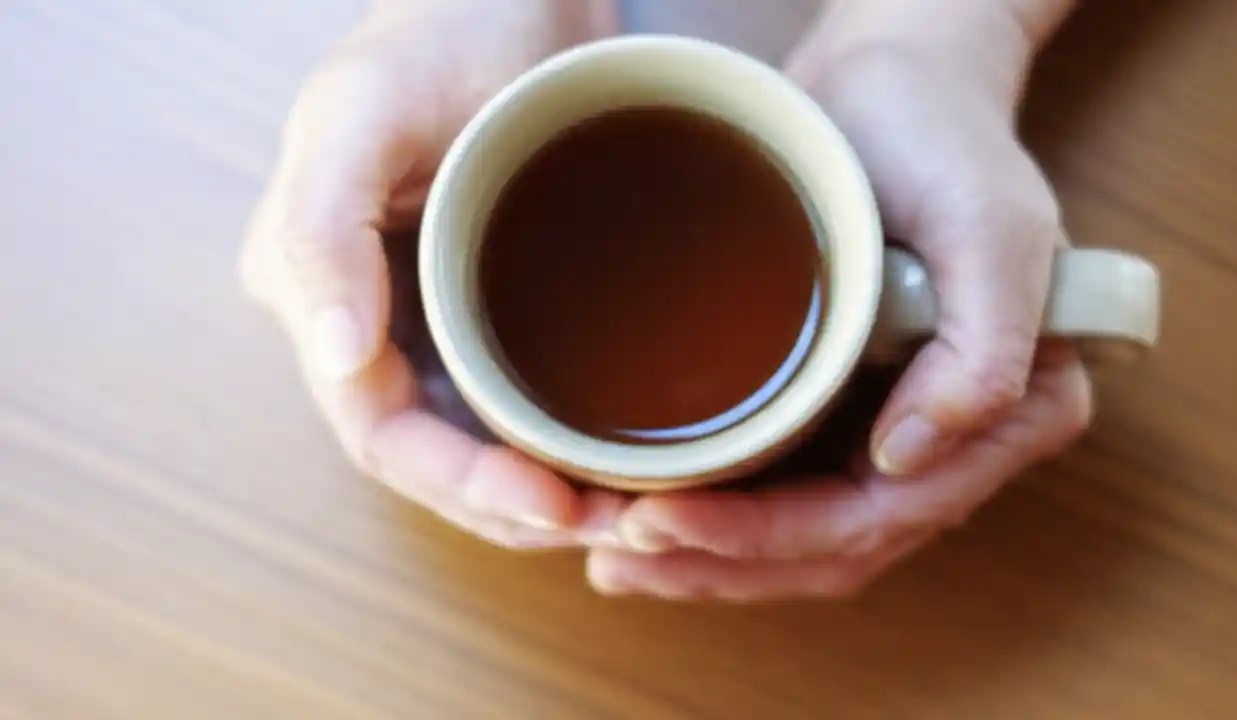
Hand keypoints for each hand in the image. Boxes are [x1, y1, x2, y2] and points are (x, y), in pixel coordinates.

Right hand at [240, 0, 627, 548]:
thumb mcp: (362, 110)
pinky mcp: (499, 303)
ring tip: (630, 510)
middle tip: (612, 525)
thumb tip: (335, 361)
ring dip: (546, 491)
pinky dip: (566, 442)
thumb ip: (318, 231)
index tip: (551, 508)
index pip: (380, 429)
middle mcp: (374, 317)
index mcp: (320, 288)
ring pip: (482, 442)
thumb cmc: (437, 29)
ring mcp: (437, 314)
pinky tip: (623, 457)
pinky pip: (523, 397)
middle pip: (435, 456)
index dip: (460, 486)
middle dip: (514, 506)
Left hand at [587, 7, 1091, 600]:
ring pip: (802, 536)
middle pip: (833, 546)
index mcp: (1010, 413)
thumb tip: (905, 458)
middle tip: (616, 558)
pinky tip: (651, 520)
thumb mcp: (987, 222)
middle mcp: (954, 439)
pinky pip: (784, 489)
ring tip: (614, 562)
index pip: (877, 514)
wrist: (897, 77)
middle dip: (722, 565)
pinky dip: (719, 517)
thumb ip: (985, 350)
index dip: (765, 540)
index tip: (662, 521)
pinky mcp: (845, 404)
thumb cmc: (942, 132)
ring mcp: (897, 425)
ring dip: (710, 561)